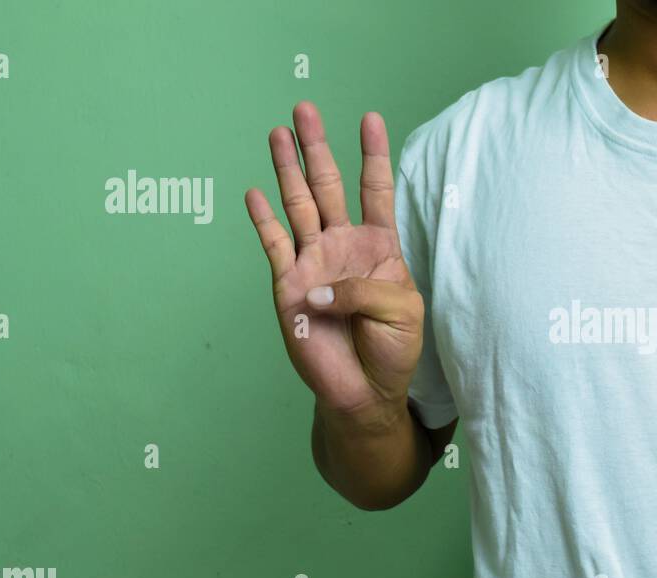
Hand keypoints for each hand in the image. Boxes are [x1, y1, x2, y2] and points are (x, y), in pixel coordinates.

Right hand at [245, 101, 423, 415]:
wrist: (365, 390)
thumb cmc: (392, 349)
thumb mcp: (401, 311)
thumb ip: (365, 289)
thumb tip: (317, 286)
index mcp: (379, 246)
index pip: (376, 190)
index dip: (373, 155)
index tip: (370, 118)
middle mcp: (343, 246)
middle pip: (329, 186)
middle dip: (317, 148)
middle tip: (305, 109)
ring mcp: (313, 262)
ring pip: (298, 205)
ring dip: (288, 170)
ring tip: (278, 133)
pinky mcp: (288, 286)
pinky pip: (274, 246)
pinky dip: (264, 220)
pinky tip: (255, 193)